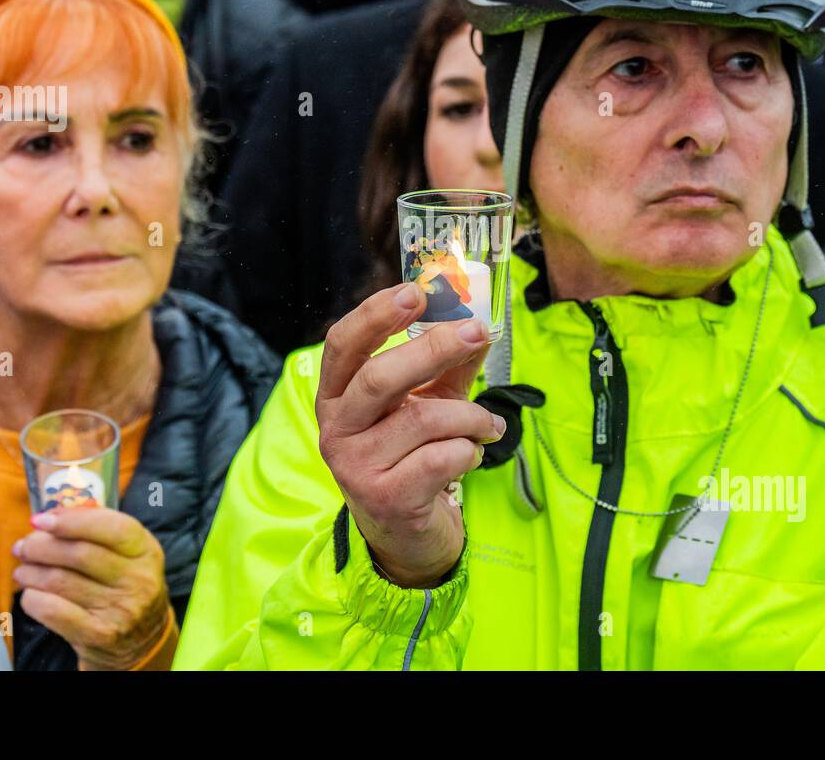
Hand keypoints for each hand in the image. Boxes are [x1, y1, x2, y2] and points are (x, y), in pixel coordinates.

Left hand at [13, 508, 174, 669]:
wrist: (141, 641)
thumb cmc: (124, 589)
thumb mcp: (128, 557)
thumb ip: (98, 533)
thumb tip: (51, 516)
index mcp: (146, 551)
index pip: (112, 527)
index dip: (72, 520)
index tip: (41, 520)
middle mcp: (138, 579)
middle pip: (78, 553)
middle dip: (41, 546)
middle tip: (24, 547)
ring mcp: (120, 608)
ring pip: (60, 580)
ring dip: (31, 572)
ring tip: (22, 570)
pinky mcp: (99, 634)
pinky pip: (52, 610)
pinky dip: (33, 599)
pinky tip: (31, 594)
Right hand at [316, 281, 505, 588]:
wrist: (405, 534)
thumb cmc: (411, 456)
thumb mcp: (425, 403)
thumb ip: (447, 365)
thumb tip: (476, 322)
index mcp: (337, 395)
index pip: (342, 344)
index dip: (375, 314)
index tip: (414, 292)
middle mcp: (336, 429)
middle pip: (379, 376)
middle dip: (433, 349)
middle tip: (475, 333)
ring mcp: (356, 466)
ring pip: (423, 419)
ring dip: (470, 416)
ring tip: (488, 425)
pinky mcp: (386, 498)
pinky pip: (441, 458)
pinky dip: (469, 451)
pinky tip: (472, 456)